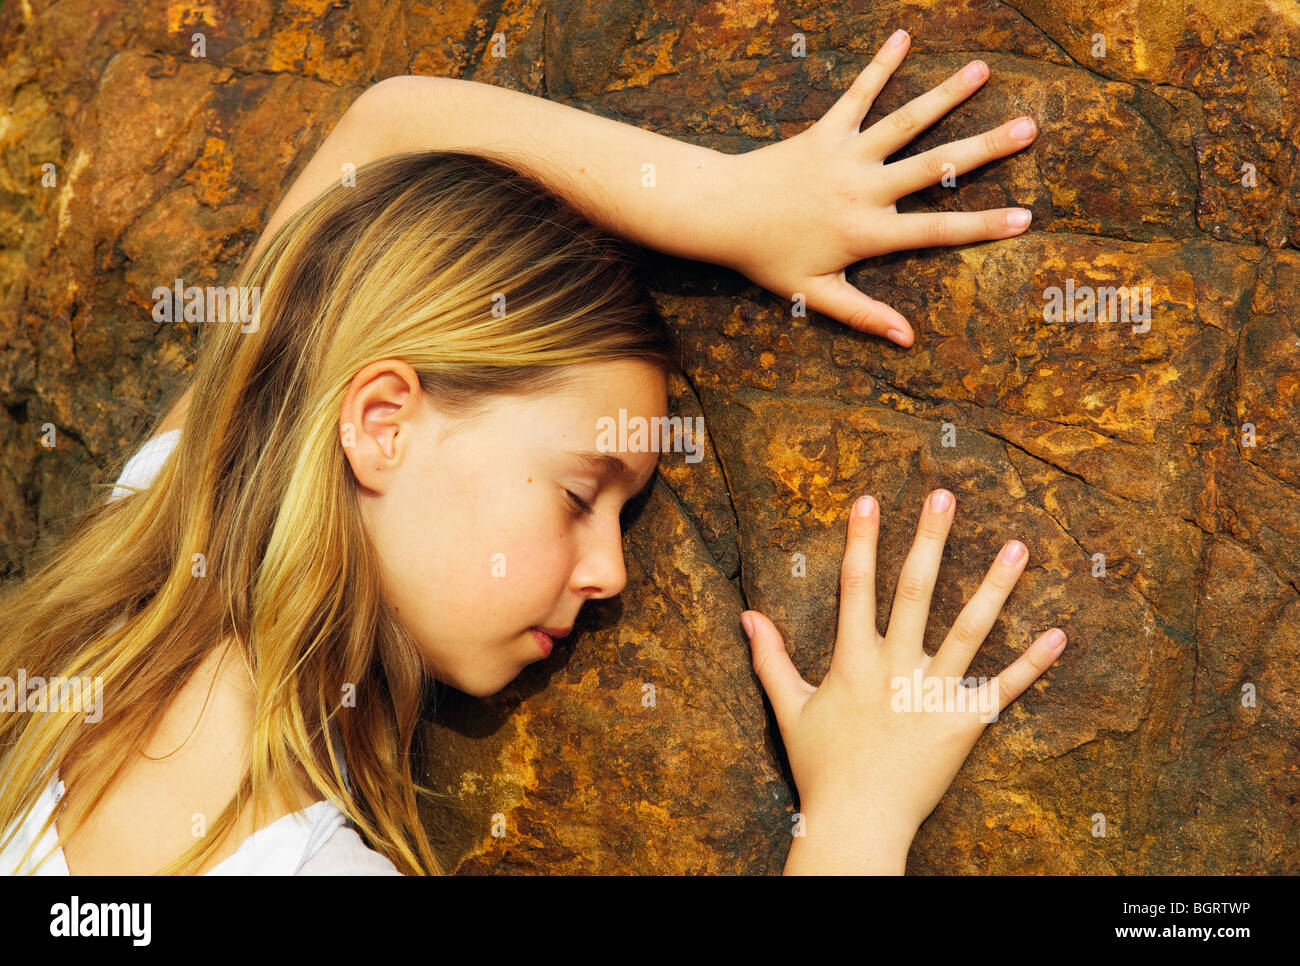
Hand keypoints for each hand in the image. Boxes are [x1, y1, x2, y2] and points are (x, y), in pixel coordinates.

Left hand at [719, 28, 1037, 346]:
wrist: (723, 214)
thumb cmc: (767, 258)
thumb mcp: (815, 294)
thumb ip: (863, 315)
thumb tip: (907, 340)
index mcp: (868, 232)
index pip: (937, 231)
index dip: (983, 226)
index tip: (1026, 219)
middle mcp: (864, 189)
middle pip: (936, 166)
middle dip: (986, 148)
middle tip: (1030, 128)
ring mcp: (846, 155)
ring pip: (905, 121)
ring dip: (946, 95)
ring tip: (983, 71)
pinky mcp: (825, 130)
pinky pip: (856, 94)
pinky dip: (879, 65)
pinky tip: (903, 36)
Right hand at [741, 489, 1066, 872]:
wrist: (857, 822)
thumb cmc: (821, 768)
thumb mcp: (788, 708)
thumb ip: (770, 659)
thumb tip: (748, 616)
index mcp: (853, 661)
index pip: (856, 587)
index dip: (861, 541)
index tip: (868, 500)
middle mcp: (896, 668)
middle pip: (915, 591)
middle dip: (929, 539)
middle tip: (944, 496)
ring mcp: (934, 694)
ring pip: (969, 629)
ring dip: (994, 585)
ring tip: (1016, 545)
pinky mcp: (964, 724)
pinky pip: (1003, 689)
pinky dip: (1032, 664)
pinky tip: (1058, 634)